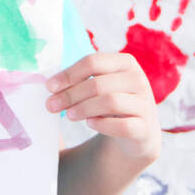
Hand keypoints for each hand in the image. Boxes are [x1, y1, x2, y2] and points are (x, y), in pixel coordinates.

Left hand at [45, 52, 160, 164]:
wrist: (138, 132)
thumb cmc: (111, 103)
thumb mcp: (99, 86)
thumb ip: (79, 82)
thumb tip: (51, 86)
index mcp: (125, 63)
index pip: (93, 62)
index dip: (69, 74)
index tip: (49, 87)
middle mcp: (138, 80)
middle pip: (98, 84)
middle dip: (71, 95)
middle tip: (51, 106)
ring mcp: (144, 104)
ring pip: (110, 102)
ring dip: (84, 108)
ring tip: (68, 116)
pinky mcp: (145, 128)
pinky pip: (122, 126)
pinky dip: (103, 124)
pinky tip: (90, 123)